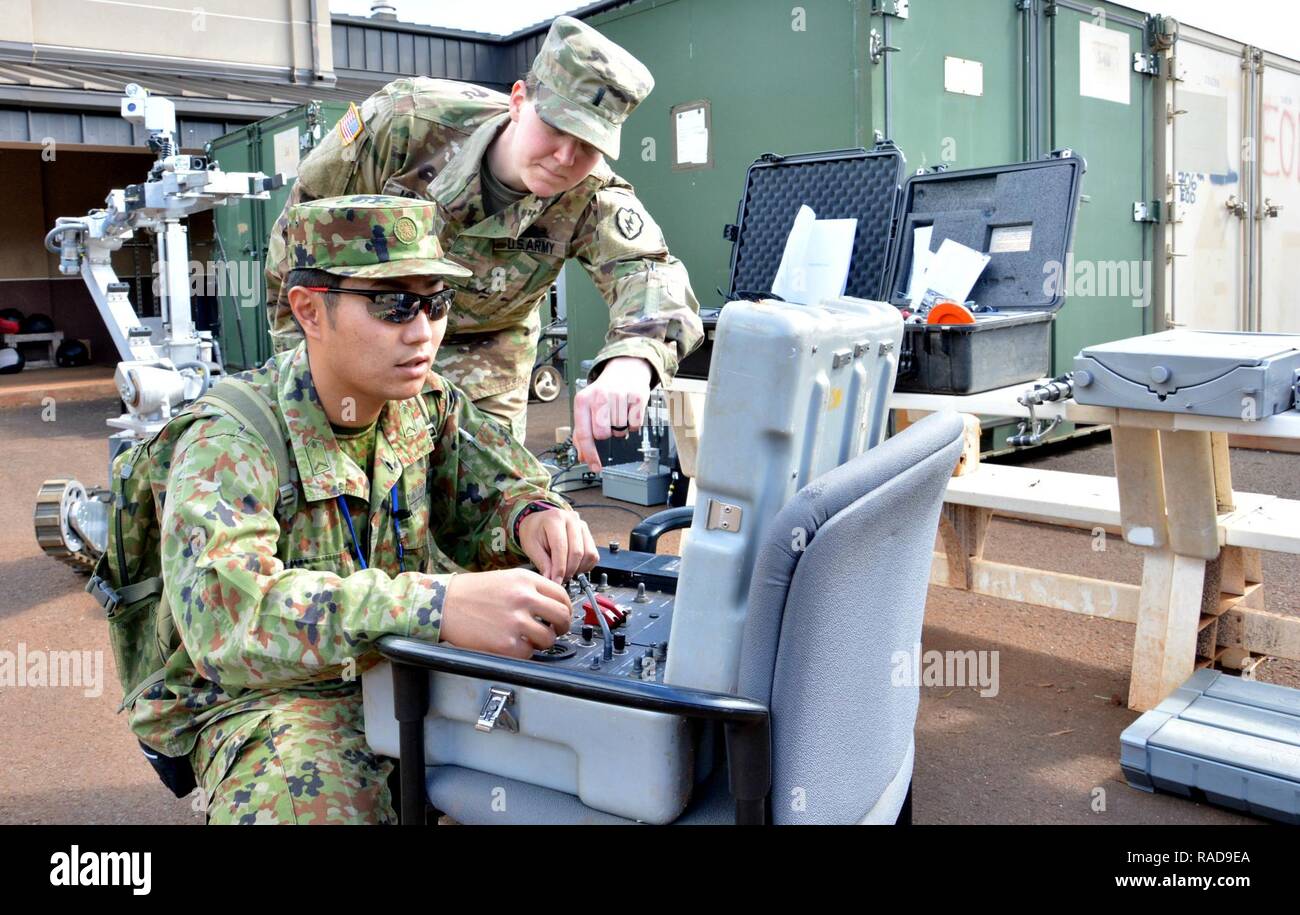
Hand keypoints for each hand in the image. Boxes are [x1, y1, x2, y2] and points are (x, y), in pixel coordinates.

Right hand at [440, 568, 572, 658]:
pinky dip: (524, 653)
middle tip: (555, 631)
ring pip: (549, 638)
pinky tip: (514, 645)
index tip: (562, 615)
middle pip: (561, 616)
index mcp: (525, 580)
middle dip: (562, 627)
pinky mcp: (506, 644)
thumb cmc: (471, 592)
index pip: (562, 595)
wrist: (443, 604)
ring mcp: (516, 622)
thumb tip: (552, 605)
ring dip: (543, 642)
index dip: (566, 608)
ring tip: (531, 640)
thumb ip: (530, 588)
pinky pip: (529, 653)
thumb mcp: (505, 578)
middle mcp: (523, 598)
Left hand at [518, 508, 598, 582]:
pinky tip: (573, 568)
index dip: (559, 568)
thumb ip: (543, 563)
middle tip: (560, 579)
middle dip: (569, 571)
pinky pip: (593, 555)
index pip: (561, 548)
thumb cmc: (534, 531)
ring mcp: (582, 526)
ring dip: (578, 569)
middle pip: (577, 552)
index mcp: (555, 518)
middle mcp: (572, 519)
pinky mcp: (588, 534)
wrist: (539, 522)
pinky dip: (585, 566)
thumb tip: (552, 580)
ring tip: (566, 573)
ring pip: (588, 554)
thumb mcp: (531, 546)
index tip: (555, 581)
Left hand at [573, 356, 652, 471]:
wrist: (624, 369)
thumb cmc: (604, 392)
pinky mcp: (637, 397)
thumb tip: (582, 456)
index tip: (595, 466)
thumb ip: (582, 432)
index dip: (590, 454)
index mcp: (583, 400)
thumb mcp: (587, 407)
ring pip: (620, 430)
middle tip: (608, 425)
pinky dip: (633, 424)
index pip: (584, 434)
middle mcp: (599, 396)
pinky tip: (629, 412)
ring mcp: (619, 395)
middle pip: (602, 434)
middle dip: (606, 435)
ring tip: (618, 415)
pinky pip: (635, 424)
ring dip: (620, 428)